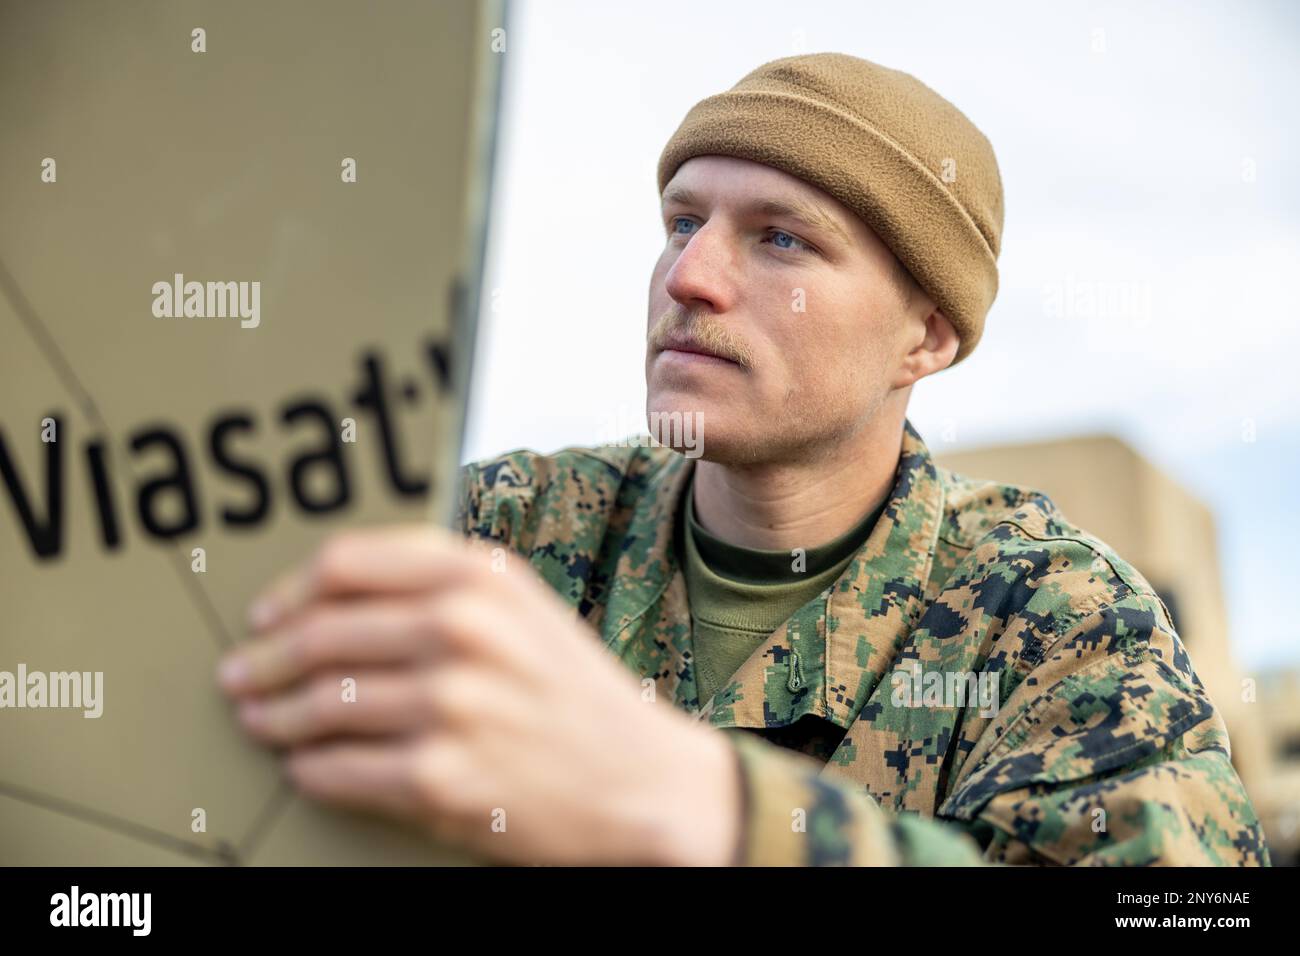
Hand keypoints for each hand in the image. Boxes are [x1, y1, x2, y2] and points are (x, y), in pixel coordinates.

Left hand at [216, 525, 741, 865]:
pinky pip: (337, 770)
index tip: (266, 615)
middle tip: (241, 676)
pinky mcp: (440, 776)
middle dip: (265, 661)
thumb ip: (444, 586)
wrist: (642, 780)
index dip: (290, 593)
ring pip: (319, 707)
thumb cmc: (576, 694)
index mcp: (481, 576)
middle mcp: (463, 629)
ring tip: (264, 725)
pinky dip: (311, 771)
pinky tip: (308, 769)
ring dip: (276, 721)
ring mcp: (450, 703)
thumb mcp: (525, 610)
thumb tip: (332, 599)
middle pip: (319, 635)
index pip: (347, 564)